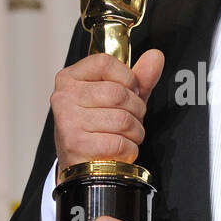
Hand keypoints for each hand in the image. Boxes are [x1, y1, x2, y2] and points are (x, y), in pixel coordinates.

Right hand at [51, 48, 164, 176]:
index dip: (127, 77)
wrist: (81, 164)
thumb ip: (138, 77)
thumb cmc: (98, 128)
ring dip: (134, 132)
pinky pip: (119, 142)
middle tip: (130, 119)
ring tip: (125, 136)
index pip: (105, 62)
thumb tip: (156, 56)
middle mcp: (64, 97)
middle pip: (118, 93)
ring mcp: (68, 121)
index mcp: (69, 78)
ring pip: (123, 120)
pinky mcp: (76, 145)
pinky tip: (119, 149)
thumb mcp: (118, 98)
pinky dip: (128, 149)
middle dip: (136, 110)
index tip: (130, 90)